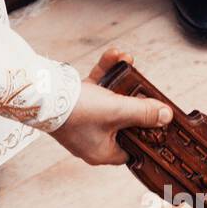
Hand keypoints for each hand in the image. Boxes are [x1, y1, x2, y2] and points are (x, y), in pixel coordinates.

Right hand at [52, 48, 171, 165]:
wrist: (39, 92)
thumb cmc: (77, 111)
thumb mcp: (118, 111)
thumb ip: (144, 113)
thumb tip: (166, 116)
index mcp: (102, 152)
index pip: (132, 151)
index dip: (145, 137)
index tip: (157, 123)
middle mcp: (91, 140)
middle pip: (122, 123)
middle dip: (134, 101)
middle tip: (146, 90)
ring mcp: (81, 122)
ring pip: (109, 102)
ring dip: (120, 80)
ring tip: (128, 62)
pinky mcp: (73, 103)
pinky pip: (95, 88)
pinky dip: (105, 73)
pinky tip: (116, 55)